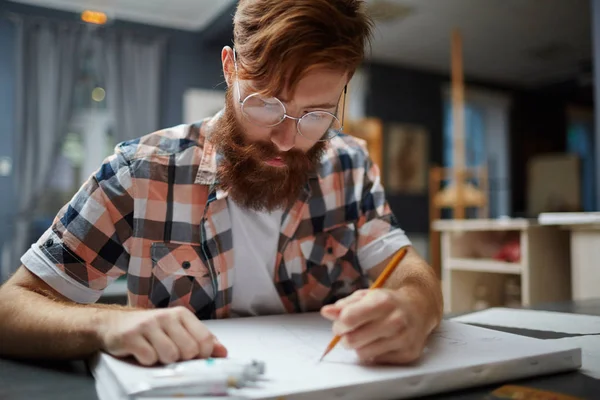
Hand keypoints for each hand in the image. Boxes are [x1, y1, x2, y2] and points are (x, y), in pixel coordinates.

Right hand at [97, 306, 226, 365]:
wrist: (115, 325)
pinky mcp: (131, 336)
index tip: (193, 357)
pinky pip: (149, 358)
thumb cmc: (152, 330)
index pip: (205, 340)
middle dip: (182, 359)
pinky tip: (142, 352)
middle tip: (170, 354)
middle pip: (189, 350)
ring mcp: (148, 325)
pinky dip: (147, 361)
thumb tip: (223, 352)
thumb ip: (202, 340)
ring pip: (170, 355)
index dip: (202, 355)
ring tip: (155, 352)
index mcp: (182, 315)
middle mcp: (166, 316)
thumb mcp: (179, 330)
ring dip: (163, 361)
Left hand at [321, 288, 429, 364]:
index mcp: (382, 302)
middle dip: (345, 337)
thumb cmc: (387, 302)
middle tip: (351, 331)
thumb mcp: (365, 296)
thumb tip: (326, 312)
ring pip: (362, 353)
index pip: (348, 318)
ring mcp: (403, 339)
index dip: (339, 324)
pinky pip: (376, 361)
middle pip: (352, 340)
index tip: (341, 323)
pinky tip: (380, 342)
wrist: (418, 309)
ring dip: (359, 346)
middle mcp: (395, 321)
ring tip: (366, 336)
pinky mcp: (407, 354)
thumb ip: (344, 305)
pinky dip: (373, 353)